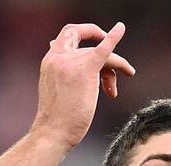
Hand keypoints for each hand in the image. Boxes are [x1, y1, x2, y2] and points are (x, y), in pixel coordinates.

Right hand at [31, 22, 134, 149]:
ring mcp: (71, 62)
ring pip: (101, 55)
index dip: (85, 34)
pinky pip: (103, 49)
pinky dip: (113, 37)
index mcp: (50, 60)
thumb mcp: (57, 92)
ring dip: (113, 70)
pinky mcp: (85, 70)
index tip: (98, 39)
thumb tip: (79, 73)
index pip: (68, 36)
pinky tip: (121, 29)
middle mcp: (58, 56)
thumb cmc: (56, 121)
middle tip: (114, 75)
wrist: (53, 132)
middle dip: (104, 61)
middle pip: (89, 48)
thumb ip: (65, 77)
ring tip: (113, 92)